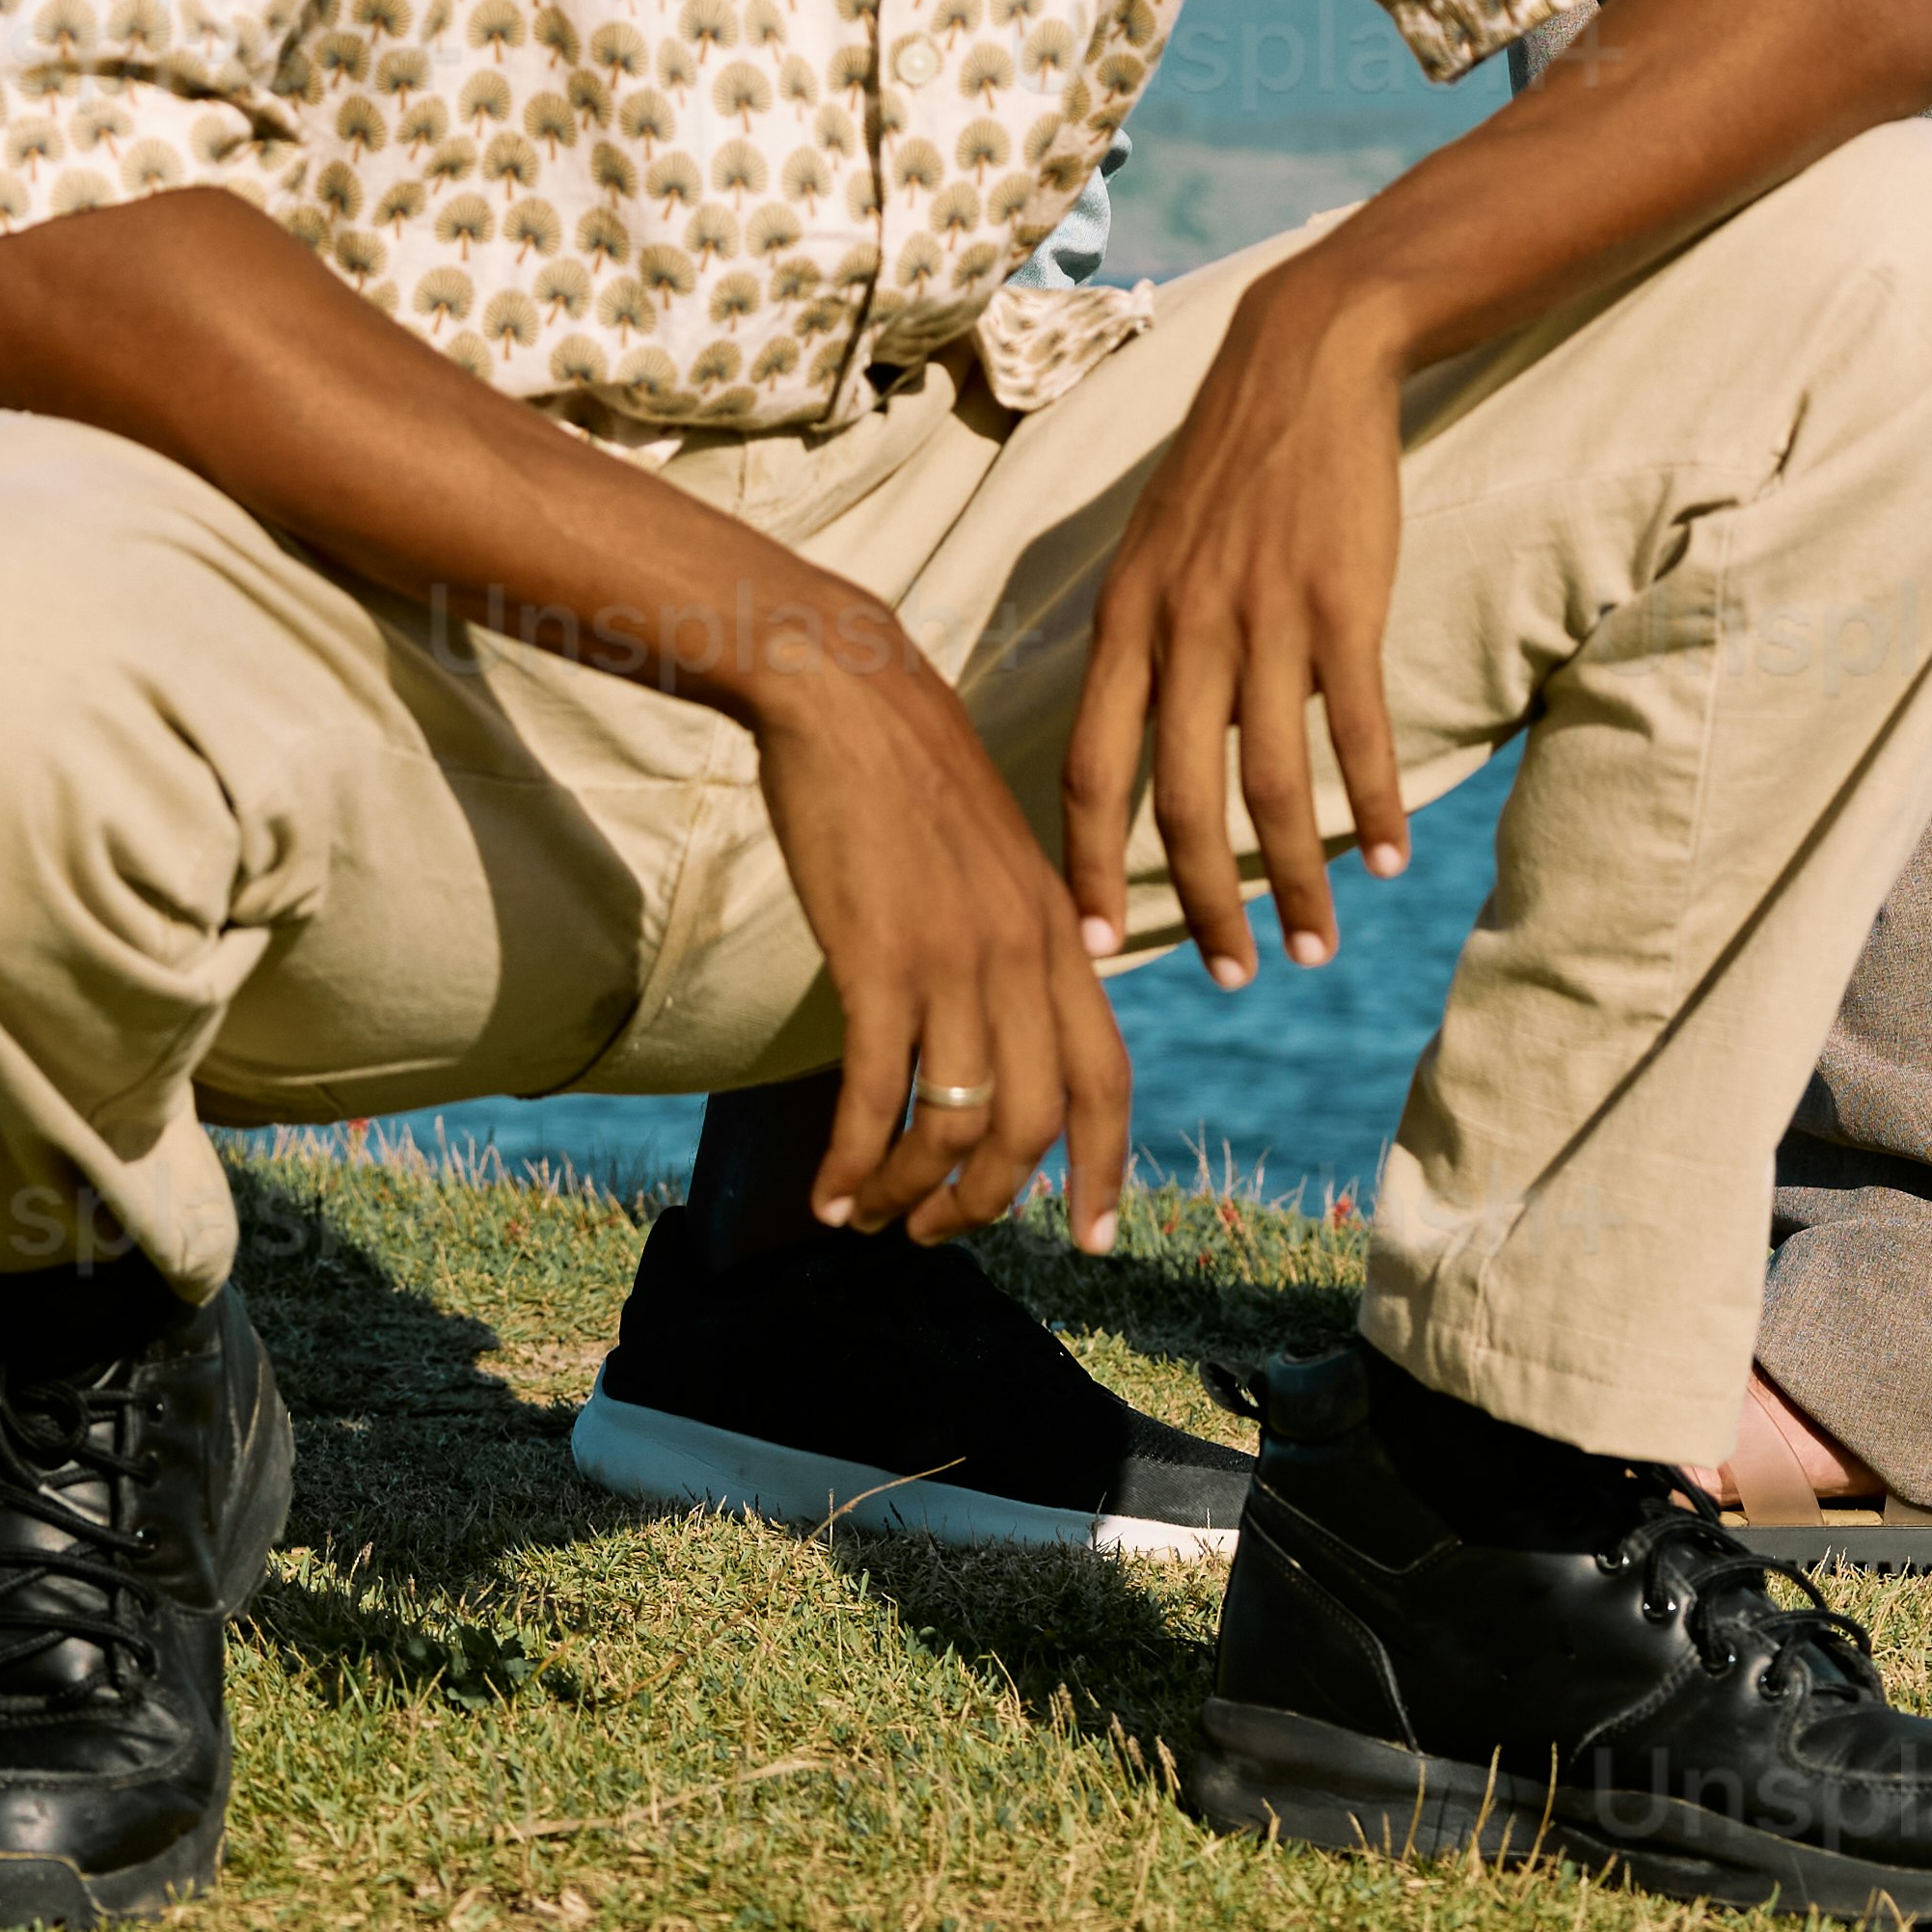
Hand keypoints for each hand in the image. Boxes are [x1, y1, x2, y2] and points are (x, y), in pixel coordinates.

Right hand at [750, 623, 1133, 1247]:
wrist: (846, 693)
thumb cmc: (907, 772)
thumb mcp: (995, 859)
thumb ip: (1013, 939)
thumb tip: (1000, 1027)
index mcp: (1059, 932)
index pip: (1107, 1076)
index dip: (1106, 1167)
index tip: (1095, 1238)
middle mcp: (1024, 955)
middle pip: (1035, 1123)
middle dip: (991, 1202)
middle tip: (941, 1234)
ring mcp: (954, 959)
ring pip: (955, 1126)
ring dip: (911, 1194)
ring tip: (869, 1216)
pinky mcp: (879, 958)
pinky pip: (875, 1095)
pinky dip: (852, 1160)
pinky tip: (824, 1191)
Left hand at [1059, 275, 1414, 994]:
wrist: (1301, 362)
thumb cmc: (1226, 466)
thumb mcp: (1151, 550)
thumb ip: (1143, 646)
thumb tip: (1145, 747)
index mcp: (1125, 621)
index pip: (1090, 770)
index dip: (1087, 866)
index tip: (1091, 948)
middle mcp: (1184, 628)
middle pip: (1182, 801)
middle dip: (1202, 906)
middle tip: (1230, 978)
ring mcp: (1264, 616)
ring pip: (1271, 783)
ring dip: (1296, 878)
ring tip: (1317, 946)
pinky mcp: (1343, 601)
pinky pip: (1356, 727)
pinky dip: (1369, 803)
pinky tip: (1386, 857)